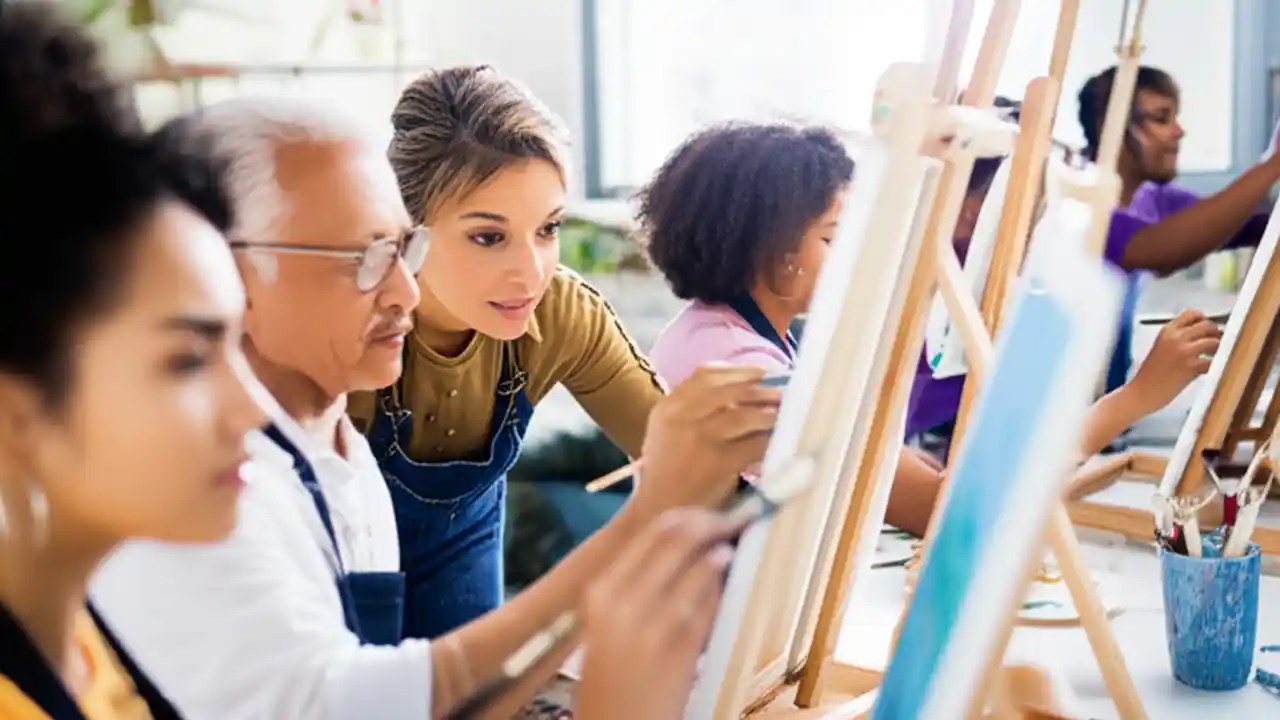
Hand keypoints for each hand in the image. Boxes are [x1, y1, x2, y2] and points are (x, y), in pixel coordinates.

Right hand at [577, 508, 741, 719]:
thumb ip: (634, 586)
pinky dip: (719, 588)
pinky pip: (707, 607)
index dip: (688, 517)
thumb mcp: (607, 624)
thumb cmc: (610, 679)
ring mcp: (653, 627)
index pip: (652, 533)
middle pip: (677, 542)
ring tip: (729, 546)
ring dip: (719, 553)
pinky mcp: (680, 651)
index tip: (706, 515)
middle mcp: (624, 604)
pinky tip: (725, 579)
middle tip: (729, 522)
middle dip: (709, 526)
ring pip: (696, 570)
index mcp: (602, 593)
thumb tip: (679, 545)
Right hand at [629, 364, 779, 522]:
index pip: (706, 375)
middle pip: (731, 390)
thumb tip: (739, 394)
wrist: (658, 514)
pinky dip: (773, 442)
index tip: (759, 373)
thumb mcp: (666, 434)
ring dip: (771, 415)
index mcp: (668, 408)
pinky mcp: (721, 461)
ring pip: (747, 415)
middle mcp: (682, 417)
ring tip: (785, 417)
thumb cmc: (667, 476)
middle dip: (761, 391)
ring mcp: (702, 438)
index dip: (737, 372)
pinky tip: (782, 443)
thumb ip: (692, 410)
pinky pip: (757, 444)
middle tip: (781, 395)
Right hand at [1127, 309, 1220, 413]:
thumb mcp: (1160, 347)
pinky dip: (1215, 365)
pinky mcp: (1190, 367)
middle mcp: (1176, 337)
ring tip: (1214, 357)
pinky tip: (1210, 370)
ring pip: (1214, 341)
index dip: (1204, 320)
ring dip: (1218, 350)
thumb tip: (1203, 335)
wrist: (1141, 392)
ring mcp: (1184, 351)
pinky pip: (1213, 361)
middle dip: (1216, 334)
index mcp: (1167, 330)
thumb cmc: (1151, 374)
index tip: (1206, 329)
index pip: (1193, 314)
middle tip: (1216, 344)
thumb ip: (1178, 338)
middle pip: (1208, 325)